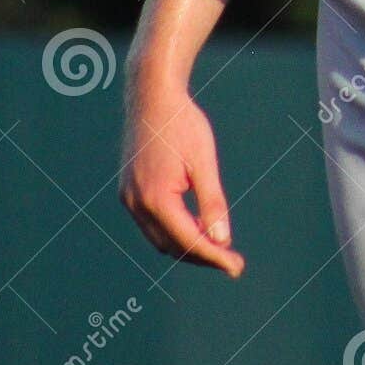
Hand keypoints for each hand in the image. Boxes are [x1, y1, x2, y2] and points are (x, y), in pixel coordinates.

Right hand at [119, 78, 245, 277]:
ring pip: (159, 239)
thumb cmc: (181, 124)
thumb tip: (223, 239)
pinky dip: (174, 232)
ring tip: (217, 246)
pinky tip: (195, 226)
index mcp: (155, 198)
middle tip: (232, 261)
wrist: (152, 96)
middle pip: (172, 246)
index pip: (188, 241)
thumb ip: (212, 202)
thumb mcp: (203, 161)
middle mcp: (136, 204)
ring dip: (187, 247)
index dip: (214, 257)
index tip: (237, 267)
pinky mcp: (128, 192)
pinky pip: (151, 224)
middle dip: (203, 256)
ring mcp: (128, 199)